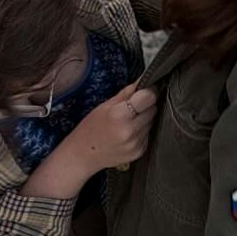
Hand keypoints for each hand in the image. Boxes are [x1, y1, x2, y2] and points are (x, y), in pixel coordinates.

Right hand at [29, 81, 155, 207]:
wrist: (83, 155)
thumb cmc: (91, 127)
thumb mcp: (105, 105)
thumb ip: (127, 93)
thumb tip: (144, 80)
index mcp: (119, 116)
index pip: (149, 97)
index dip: (148, 91)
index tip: (145, 90)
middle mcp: (130, 131)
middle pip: (152, 109)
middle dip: (146, 105)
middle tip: (132, 108)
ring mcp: (135, 144)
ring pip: (152, 121)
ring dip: (144, 118)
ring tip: (127, 122)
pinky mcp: (139, 152)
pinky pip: (148, 134)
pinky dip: (141, 131)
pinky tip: (128, 133)